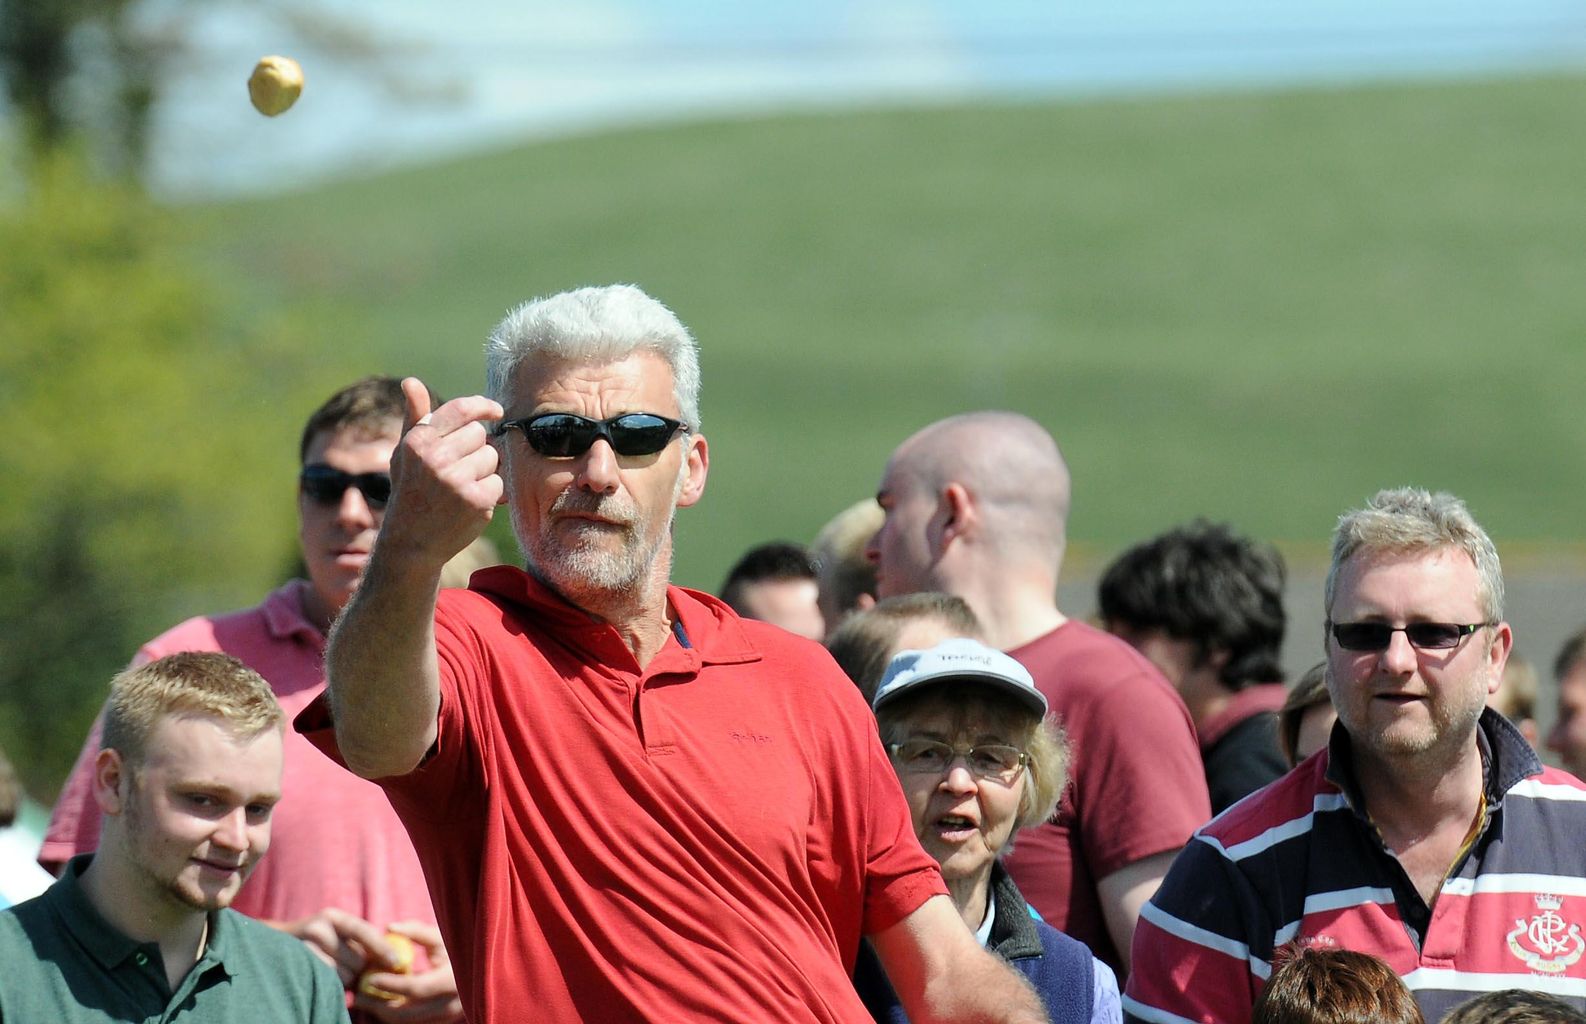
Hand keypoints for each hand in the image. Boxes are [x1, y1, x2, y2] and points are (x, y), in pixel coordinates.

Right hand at [274, 907, 391, 987]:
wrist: (269, 949)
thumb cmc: (312, 943)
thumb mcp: (334, 932)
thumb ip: (358, 940)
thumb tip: (391, 959)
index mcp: (332, 917)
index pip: (363, 931)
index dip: (381, 947)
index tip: (395, 961)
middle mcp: (318, 929)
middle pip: (357, 959)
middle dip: (358, 969)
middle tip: (344, 967)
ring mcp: (305, 949)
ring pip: (343, 975)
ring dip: (343, 980)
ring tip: (328, 971)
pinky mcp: (298, 967)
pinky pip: (327, 983)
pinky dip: (330, 985)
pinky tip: (321, 978)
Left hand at [354, 920, 465, 1022]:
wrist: (478, 968)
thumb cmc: (458, 946)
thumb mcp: (440, 936)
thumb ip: (416, 931)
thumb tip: (390, 927)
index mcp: (453, 980)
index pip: (417, 988)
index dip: (392, 985)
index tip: (371, 978)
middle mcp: (452, 1004)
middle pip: (408, 1013)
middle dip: (379, 1005)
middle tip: (359, 994)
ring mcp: (447, 1017)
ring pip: (408, 1022)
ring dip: (383, 1012)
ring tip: (364, 999)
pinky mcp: (442, 1022)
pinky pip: (413, 1023)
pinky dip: (394, 1015)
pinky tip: (380, 1003)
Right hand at [381, 377, 503, 567]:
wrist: (411, 543)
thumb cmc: (410, 492)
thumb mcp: (405, 454)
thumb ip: (415, 418)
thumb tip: (411, 381)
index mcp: (418, 441)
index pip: (460, 410)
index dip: (482, 406)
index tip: (495, 410)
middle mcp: (436, 457)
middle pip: (480, 434)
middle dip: (475, 448)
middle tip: (456, 469)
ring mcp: (456, 479)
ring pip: (492, 456)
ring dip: (483, 470)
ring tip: (460, 487)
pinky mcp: (476, 500)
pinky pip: (499, 481)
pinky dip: (489, 492)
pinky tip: (468, 503)